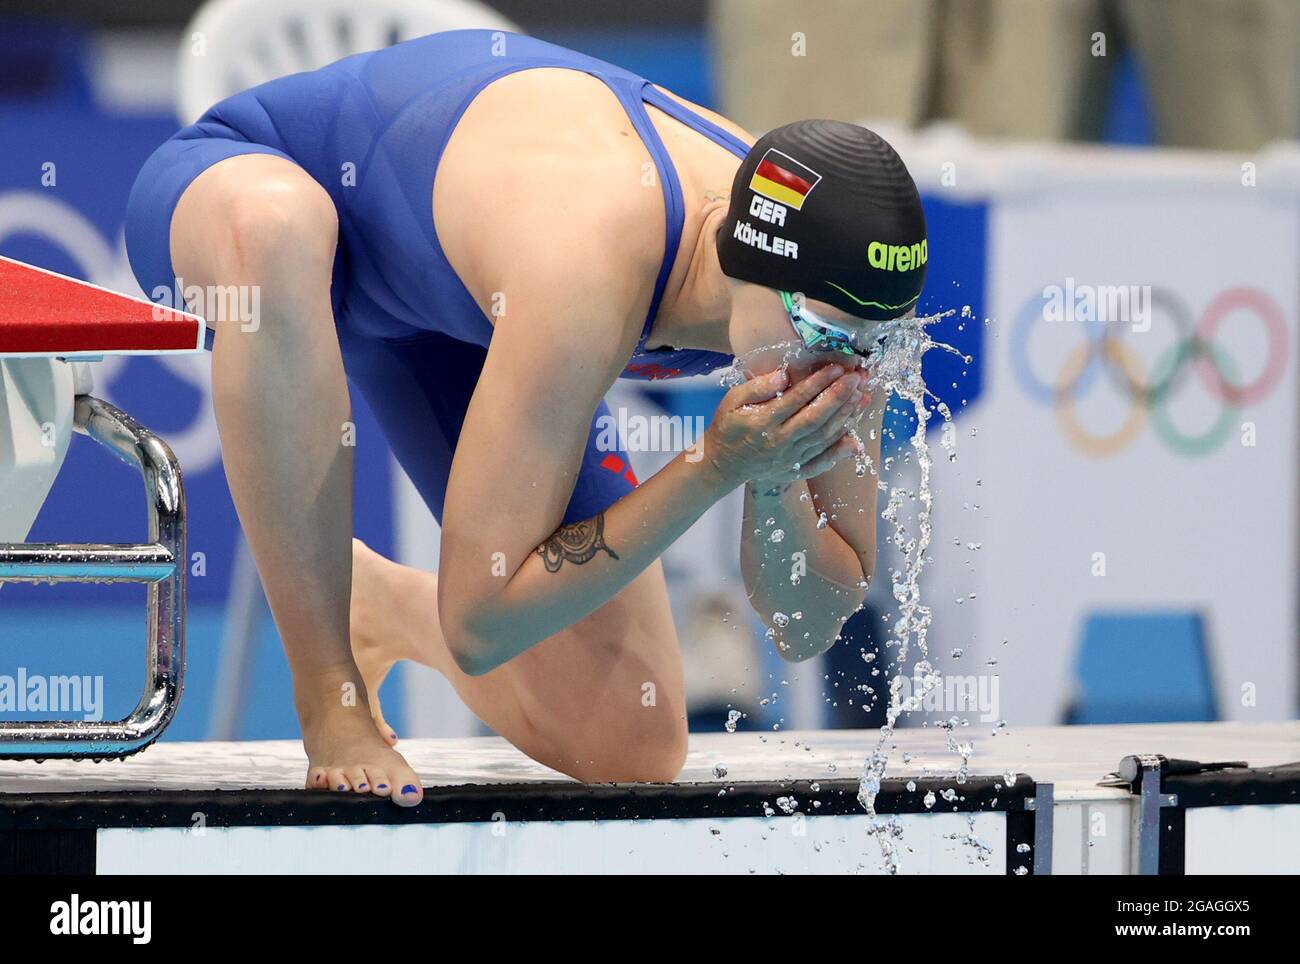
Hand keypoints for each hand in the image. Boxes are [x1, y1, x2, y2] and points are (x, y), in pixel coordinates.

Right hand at [702, 363, 869, 487]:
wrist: (722, 464)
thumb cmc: (727, 426)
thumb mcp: (732, 401)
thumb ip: (756, 387)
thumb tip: (783, 377)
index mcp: (763, 422)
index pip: (797, 399)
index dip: (819, 382)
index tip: (837, 368)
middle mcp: (779, 442)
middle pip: (816, 418)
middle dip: (840, 397)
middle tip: (858, 378)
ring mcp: (789, 458)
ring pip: (823, 437)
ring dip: (846, 417)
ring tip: (863, 397)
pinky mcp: (795, 469)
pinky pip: (821, 461)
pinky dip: (839, 452)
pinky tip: (855, 440)